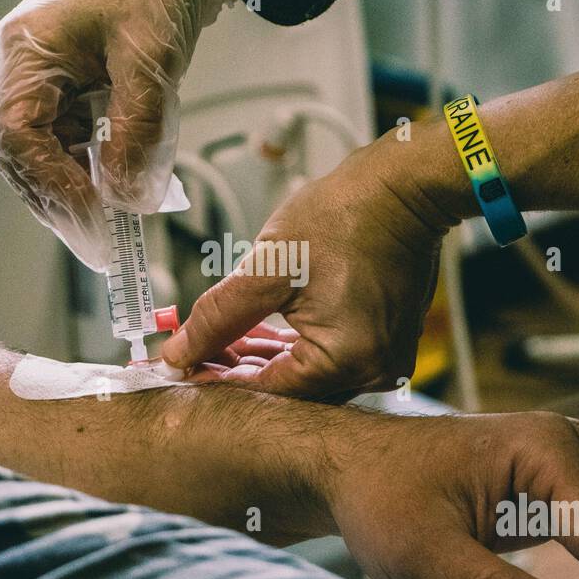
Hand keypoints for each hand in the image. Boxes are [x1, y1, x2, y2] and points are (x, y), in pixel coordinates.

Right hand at [0, 0, 250, 269]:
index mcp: (24, 50)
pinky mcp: (61, 94)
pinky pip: (63, 146)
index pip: (16, 134)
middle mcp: (18, 69)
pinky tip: (114, 197)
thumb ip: (139, 127)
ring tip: (110, 231)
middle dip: (58, 201)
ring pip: (38, 158)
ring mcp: (37, 83)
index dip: (51, 182)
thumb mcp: (152, 55)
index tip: (94, 212)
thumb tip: (127, 195)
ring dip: (72, 195)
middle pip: (17, 155)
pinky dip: (87, 175)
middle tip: (101, 243)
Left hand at [162, 134, 449, 397]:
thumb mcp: (267, 269)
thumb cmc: (344, 216)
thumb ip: (218, 317)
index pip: (268, 391)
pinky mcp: (384, 340)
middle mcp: (375, 372)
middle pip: (289, 389)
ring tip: (218, 341)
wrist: (400, 187)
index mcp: (349, 361)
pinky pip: (328, 356)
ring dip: (262, 359)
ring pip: (306, 374)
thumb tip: (179, 352)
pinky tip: (257, 335)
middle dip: (237, 370)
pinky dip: (292, 348)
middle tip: (191, 355)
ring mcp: (385, 358)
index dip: (216, 380)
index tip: (178, 371)